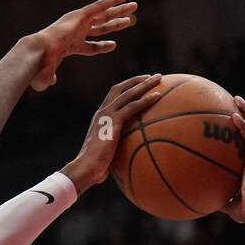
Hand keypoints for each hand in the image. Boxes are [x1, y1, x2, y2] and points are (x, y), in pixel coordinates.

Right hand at [28, 0, 137, 92]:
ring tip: (134, 5)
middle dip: (115, 23)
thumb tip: (49, 82)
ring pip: (104, 14)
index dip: (103, 47)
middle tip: (129, 20)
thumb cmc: (40, 66)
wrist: (38, 53)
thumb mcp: (46, 74)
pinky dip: (113, 0)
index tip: (114, 45)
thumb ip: (49, 77)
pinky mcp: (80, 14)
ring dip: (119, 9)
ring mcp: (78, 21)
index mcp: (70, 45)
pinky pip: (100, 6)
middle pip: (101, 27)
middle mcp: (76, 30)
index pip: (90, 46)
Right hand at [61, 74, 163, 193]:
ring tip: (159, 78)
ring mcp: (107, 116)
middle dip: (137, 80)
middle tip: (152, 76)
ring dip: (145, 84)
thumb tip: (130, 158)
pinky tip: (159, 96)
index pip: (113, 96)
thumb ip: (117, 149)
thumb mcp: (107, 154)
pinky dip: (146, 100)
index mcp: (100, 117)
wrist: (85, 168)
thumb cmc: (95, 168)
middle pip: (120, 89)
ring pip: (128, 93)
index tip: (140, 85)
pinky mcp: (113, 122)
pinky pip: (133, 107)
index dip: (127, 88)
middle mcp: (102, 112)